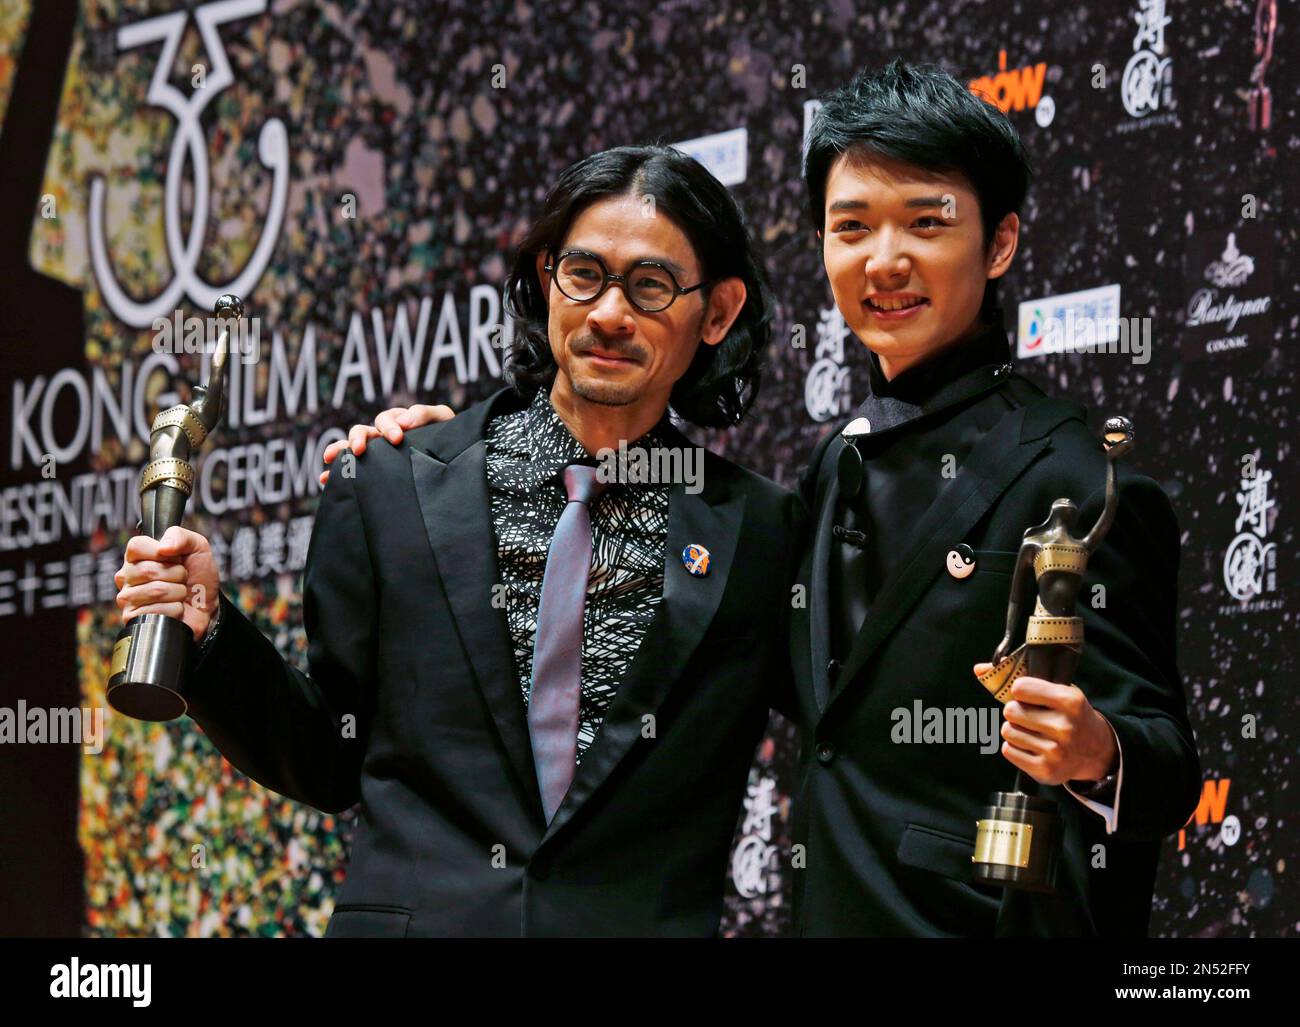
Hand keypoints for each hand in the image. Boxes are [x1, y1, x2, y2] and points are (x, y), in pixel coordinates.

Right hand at [116, 526, 220, 643]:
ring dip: (178, 592)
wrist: (206, 605)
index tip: (176, 558)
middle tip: (181, 578)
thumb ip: (180, 536)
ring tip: (179, 593)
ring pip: (156, 591)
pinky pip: (158, 611)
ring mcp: (128, 598)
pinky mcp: (134, 617)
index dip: (162, 553)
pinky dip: (175, 609)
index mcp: (137, 556)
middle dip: (176, 575)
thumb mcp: (197, 547)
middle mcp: (127, 576)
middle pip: (148, 570)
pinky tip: (175, 608)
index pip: (136, 546)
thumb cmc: (197, 575)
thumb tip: (163, 547)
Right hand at [318, 403, 455, 485]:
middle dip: (359, 439)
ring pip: (352, 447)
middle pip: (363, 431)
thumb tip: (404, 421)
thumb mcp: (443, 420)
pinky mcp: (374, 469)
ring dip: (341, 450)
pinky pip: (351, 468)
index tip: (397, 438)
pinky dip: (337, 472)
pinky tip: (326, 479)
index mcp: (398, 422)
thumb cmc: (447, 435)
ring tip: (331, 458)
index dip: (390, 426)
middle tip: (361, 450)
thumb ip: (426, 414)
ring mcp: (377, 453)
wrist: (454, 458)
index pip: (387, 419)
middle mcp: (382, 436)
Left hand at [973, 665, 1118, 785]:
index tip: (1024, 693)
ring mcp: (1055, 752)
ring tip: (1032, 730)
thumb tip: (978, 669)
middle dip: (1015, 711)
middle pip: (1010, 711)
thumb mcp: (1057, 690)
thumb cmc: (1068, 714)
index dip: (1018, 690)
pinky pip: (1007, 750)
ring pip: (1007, 731)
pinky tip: (1032, 745)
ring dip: (1014, 729)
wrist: (1094, 750)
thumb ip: (1020, 676)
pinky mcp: (1045, 771)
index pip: (1021, 688)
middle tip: (1030, 715)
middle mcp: (1064, 727)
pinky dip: (1014, 747)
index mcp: (1070, 701)